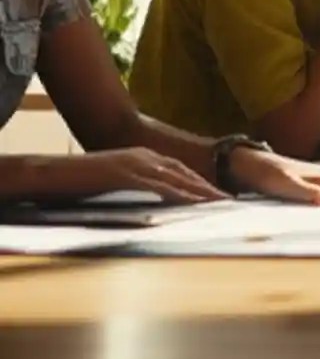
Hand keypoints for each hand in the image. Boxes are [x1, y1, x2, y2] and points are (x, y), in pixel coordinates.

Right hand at [42, 148, 229, 203]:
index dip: (201, 182)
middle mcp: (144, 156)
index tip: (220, 195)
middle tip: (230, 200)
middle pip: (185, 172)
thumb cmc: (80, 181)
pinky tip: (192, 203)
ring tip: (220, 203)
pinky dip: (177, 194)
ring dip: (200, 191)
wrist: (50, 173)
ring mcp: (135, 163)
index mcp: (143, 156)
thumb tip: (155, 198)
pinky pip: (157, 186)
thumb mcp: (116, 181)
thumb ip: (137, 185)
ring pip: (176, 178)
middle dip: (208, 187)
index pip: (180, 170)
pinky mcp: (124, 174)